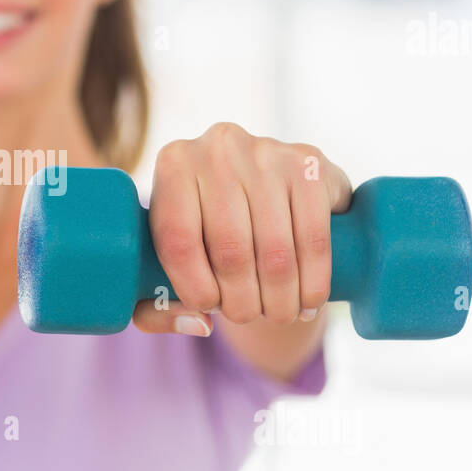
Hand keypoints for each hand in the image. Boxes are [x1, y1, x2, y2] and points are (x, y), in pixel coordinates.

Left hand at [133, 122, 351, 335]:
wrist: (273, 188)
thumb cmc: (209, 231)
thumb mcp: (172, 256)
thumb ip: (158, 304)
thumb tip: (199, 323)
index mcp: (173, 165)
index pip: (178, 240)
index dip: (194, 288)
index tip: (209, 309)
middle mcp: (217, 148)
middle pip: (230, 249)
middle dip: (241, 301)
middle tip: (247, 316)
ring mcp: (266, 151)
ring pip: (275, 251)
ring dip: (279, 300)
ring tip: (277, 314)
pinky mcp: (310, 164)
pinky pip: (313, 239)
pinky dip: (313, 282)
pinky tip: (308, 301)